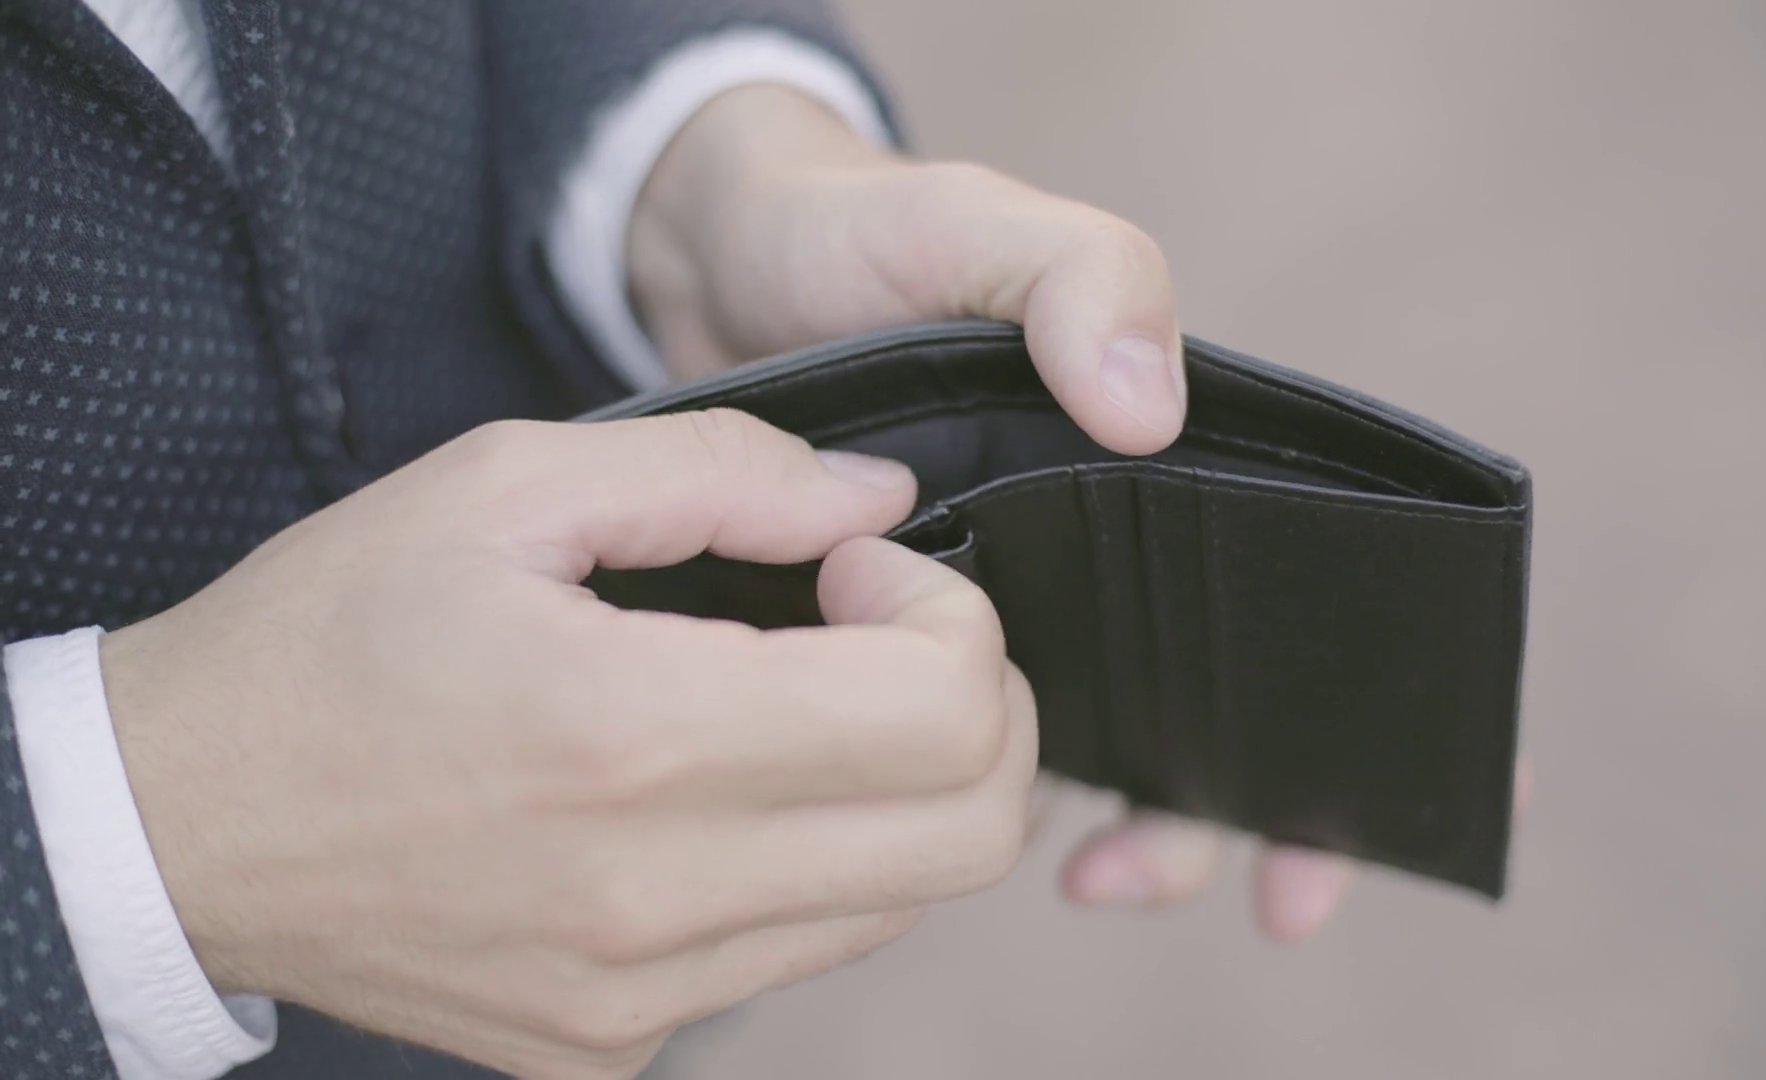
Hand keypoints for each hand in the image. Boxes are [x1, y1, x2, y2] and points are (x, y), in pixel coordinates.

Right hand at [101, 411, 1036, 1078]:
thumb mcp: (503, 486)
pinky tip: (720, 799)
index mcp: (633, 737)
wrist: (176, 824)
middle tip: (885, 636)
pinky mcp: (611, 1051)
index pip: (947, 713)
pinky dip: (812, 868)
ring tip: (793, 706)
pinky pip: (797, 957)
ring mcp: (639, 998)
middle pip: (975, 829)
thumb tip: (877, 503)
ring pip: (907, 899)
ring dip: (901, 788)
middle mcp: (654, 897)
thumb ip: (722, 471)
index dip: (951, 615)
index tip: (863, 568)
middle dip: (980, 706)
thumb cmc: (329, 641)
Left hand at [628, 84, 1530, 938]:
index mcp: (1175, 454)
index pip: (1323, 588)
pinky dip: (1005, 809)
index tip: (1384, 816)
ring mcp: (1032, 606)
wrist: (710, 275)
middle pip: (1249, 706)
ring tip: (1099, 873)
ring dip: (1160, 836)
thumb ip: (1082, 277)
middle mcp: (1123, 543)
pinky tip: (982, 832)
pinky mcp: (931, 646)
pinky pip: (994, 752)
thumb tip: (1156, 412)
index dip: (1380, 714)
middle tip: (1281, 898)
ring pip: (1135, 755)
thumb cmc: (864, 240)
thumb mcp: (978, 227)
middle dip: (1281, 818)